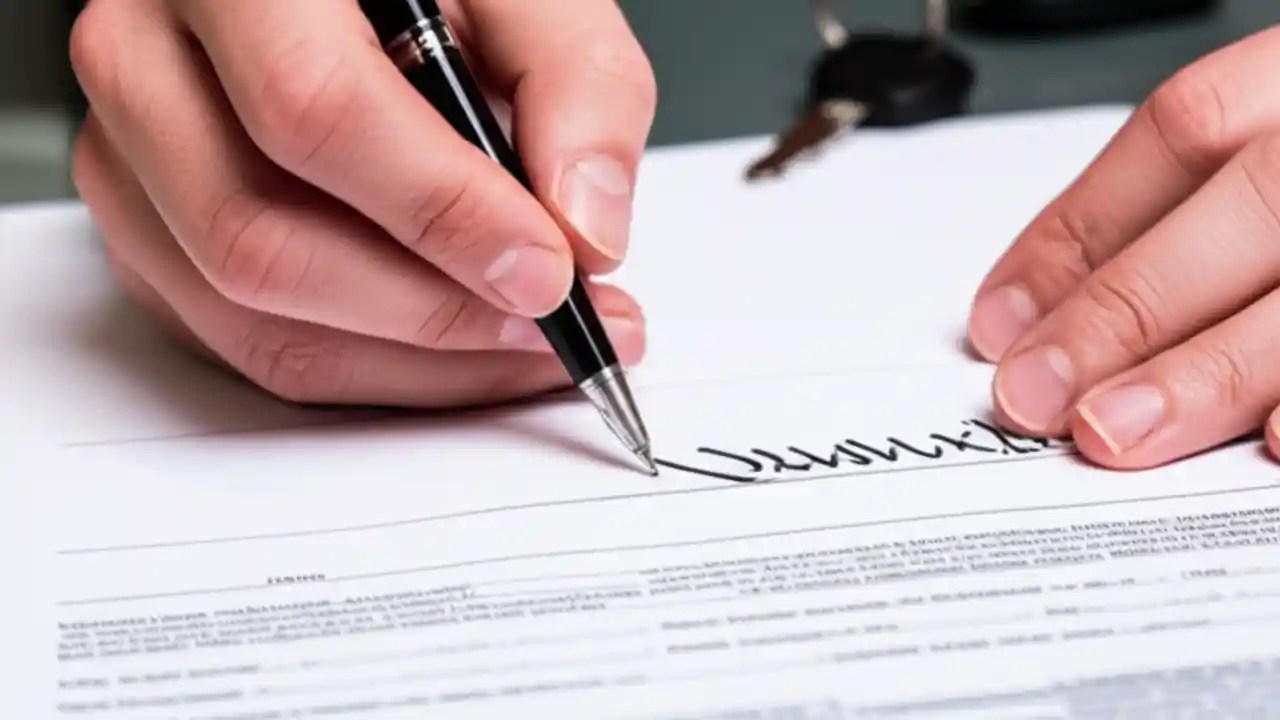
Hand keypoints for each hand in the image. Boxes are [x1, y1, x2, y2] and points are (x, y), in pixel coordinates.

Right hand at [69, 0, 654, 406]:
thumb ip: (575, 79)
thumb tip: (584, 228)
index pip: (315, 109)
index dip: (442, 212)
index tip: (550, 271)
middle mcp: (145, 61)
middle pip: (261, 240)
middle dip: (436, 313)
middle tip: (561, 325)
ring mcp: (131, 159)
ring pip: (251, 317)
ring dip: (414, 364)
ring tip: (532, 347)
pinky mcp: (151, 236)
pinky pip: (249, 348)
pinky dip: (372, 371)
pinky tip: (459, 349)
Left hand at [967, 27, 1279, 468]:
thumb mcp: (1271, 143)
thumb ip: (1183, 209)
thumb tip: (1032, 317)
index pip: (1184, 129)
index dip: (1077, 228)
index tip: (997, 320)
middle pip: (1250, 203)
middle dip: (1125, 306)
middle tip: (1031, 395)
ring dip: (1208, 370)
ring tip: (1112, 432)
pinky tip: (1273, 446)